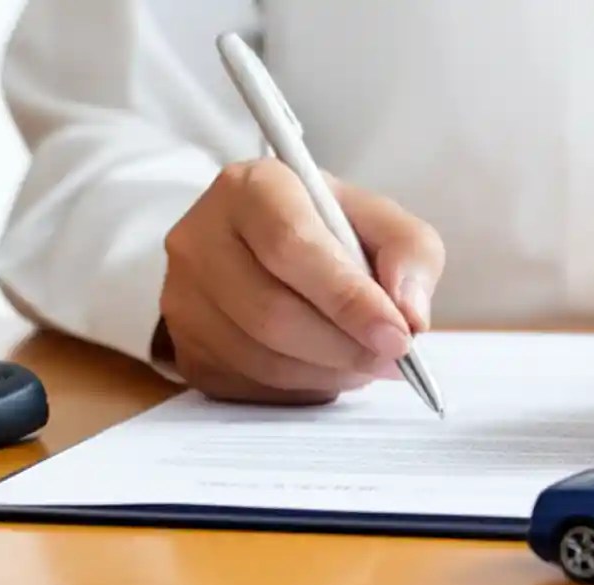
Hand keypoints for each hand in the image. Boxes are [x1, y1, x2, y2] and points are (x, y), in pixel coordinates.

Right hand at [157, 158, 443, 404]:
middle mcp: (200, 238)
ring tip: (365, 359)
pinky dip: (303, 387)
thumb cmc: (324, 231)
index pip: (291, 246)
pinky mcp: (185, 347)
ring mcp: (183, 297)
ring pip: (262, 357)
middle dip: (346, 346)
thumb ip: (409, 252)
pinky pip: (250, 385)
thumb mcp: (376, 220)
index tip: (398, 335)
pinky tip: (327, 366)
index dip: (348, 299)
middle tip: (393, 357)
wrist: (259, 248)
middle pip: (273, 312)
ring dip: (329, 371)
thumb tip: (410, 313)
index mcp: (250, 189)